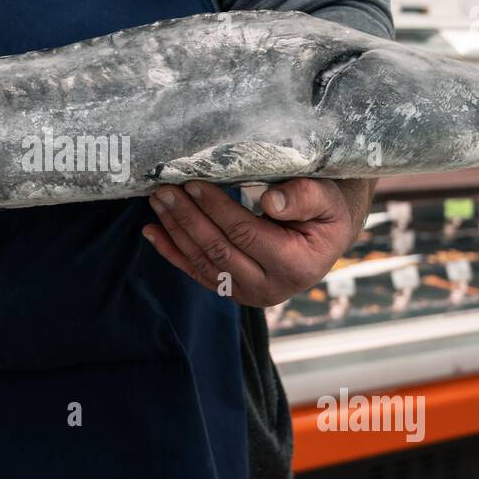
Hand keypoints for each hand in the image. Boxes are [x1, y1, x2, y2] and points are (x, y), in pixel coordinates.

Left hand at [142, 178, 373, 307]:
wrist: (327, 236)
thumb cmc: (326, 210)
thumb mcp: (326, 198)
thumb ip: (303, 197)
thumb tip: (270, 202)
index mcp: (297, 266)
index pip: (246, 235)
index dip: (217, 209)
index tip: (194, 183)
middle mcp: (272, 289)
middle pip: (219, 251)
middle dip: (188, 219)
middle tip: (166, 190)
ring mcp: (249, 295)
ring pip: (203, 263)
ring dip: (176, 231)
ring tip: (158, 202)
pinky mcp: (233, 292)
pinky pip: (197, 273)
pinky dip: (172, 252)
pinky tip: (151, 232)